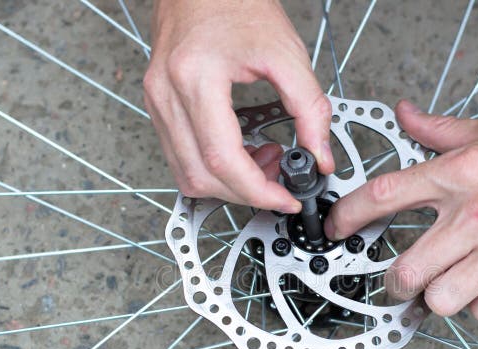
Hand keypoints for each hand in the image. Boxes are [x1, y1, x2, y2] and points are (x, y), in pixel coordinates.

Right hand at [144, 0, 333, 212]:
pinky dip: (213, 168)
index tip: (284, 198)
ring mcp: (157, 101)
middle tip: (280, 179)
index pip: (222, 159)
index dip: (257, 190)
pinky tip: (243, 152)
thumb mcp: (287, 53)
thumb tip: (320, 155)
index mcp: (196, 78)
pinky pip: (181, 157)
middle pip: (201, 176)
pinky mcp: (158, 104)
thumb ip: (310, 109)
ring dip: (228, 184)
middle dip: (246, 192)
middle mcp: (167, 94)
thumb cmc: (236, 2)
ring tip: (265, 162)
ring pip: (186, 174)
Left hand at [325, 77, 477, 320]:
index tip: (338, 229)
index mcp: (462, 174)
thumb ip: (442, 130)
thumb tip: (406, 117)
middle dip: (392, 280)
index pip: (384, 197)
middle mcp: (476, 215)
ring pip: (441, 299)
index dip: (349, 217)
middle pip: (405, 270)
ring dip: (437, 297)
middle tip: (397, 278)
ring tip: (447, 283)